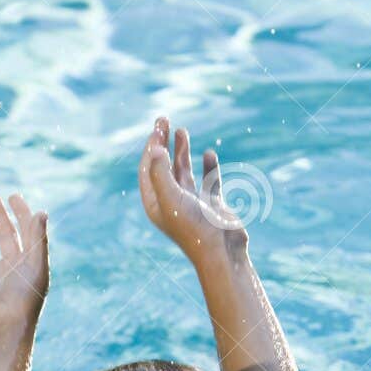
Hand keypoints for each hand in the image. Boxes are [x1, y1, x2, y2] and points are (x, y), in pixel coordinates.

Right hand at [0, 193, 48, 340]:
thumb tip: (41, 211)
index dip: (21, 214)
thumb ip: (38, 239)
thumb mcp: (35, 267)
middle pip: (5, 236)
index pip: (26, 232)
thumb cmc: (24, 300)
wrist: (5, 332)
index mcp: (28, 263)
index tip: (13, 196)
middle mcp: (11, 269)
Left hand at [138, 116, 247, 265]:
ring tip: (182, 130)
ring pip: (184, 170)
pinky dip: (208, 166)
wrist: (222, 251)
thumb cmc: (193, 227)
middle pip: (163, 166)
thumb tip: (157, 149)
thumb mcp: (171, 198)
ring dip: (182, 150)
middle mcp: (172, 201)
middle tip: (164, 119)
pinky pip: (208, 179)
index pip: (148, 169)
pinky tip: (208, 154)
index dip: (151, 146)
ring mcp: (193, 202)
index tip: (158, 127)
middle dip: (163, 142)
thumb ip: (161, 173)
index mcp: (156, 203)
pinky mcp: (212, 204)